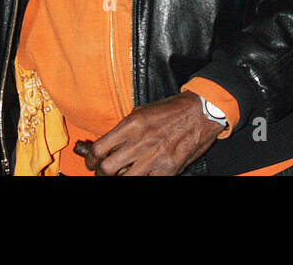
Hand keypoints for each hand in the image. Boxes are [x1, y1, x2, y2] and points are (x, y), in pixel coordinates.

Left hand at [72, 93, 222, 175]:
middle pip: (107, 168)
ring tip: (121, 175)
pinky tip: (142, 175)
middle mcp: (140, 142)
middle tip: (103, 172)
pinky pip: (148, 181)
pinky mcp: (169, 169)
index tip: (91, 162)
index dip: (91, 159)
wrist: (201, 113)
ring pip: (125, 179)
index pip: (99, 148)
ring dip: (120, 178)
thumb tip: (108, 144)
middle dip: (102, 172)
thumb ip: (124, 129)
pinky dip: (142, 179)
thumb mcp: (142, 112)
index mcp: (131, 125)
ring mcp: (155, 158)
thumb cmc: (172, 110)